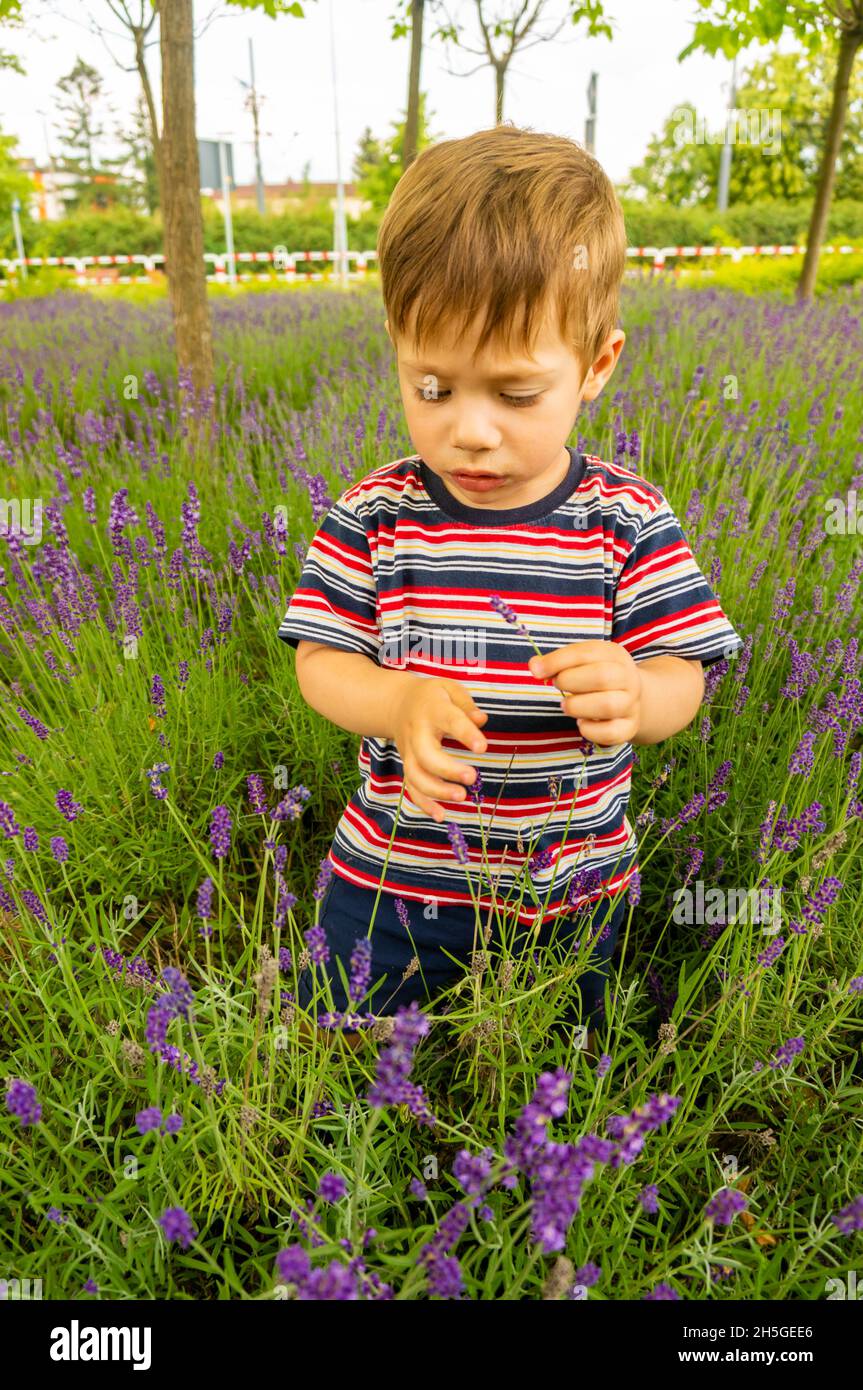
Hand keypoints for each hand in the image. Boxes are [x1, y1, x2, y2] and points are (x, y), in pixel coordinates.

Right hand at [391, 678, 487, 822]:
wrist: (396, 704)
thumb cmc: (432, 697)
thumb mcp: (449, 689)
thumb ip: (466, 704)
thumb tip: (482, 720)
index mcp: (432, 710)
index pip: (450, 721)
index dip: (465, 734)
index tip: (482, 747)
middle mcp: (417, 733)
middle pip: (426, 755)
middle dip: (447, 770)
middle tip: (472, 777)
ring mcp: (409, 752)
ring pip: (416, 776)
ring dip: (436, 791)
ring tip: (462, 797)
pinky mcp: (408, 766)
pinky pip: (412, 788)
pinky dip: (424, 804)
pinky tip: (441, 815)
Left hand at [528, 641, 642, 745]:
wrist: (629, 697)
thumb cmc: (596, 677)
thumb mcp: (581, 662)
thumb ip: (557, 662)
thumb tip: (535, 667)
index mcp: (614, 655)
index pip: (587, 653)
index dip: (557, 661)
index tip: (536, 671)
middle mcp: (627, 678)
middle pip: (601, 677)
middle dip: (570, 682)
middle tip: (558, 686)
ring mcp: (631, 704)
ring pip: (607, 706)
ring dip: (577, 706)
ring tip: (567, 706)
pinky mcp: (629, 727)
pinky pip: (611, 732)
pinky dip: (590, 730)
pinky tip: (581, 723)